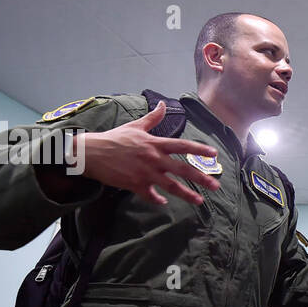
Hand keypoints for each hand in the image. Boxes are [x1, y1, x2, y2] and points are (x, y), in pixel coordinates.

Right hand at [77, 100, 221, 205]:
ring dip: (187, 195)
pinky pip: (151, 195)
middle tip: (215, 185)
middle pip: (182, 169)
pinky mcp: (135, 184)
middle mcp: (153, 159)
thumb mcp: (135, 126)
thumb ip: (153, 118)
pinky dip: (158, 199)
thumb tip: (163, 104)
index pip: (182, 146)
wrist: (92, 153)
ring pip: (171, 186)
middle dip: (200, 178)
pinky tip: (163, 202)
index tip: (214, 154)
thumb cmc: (114, 138)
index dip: (199, 150)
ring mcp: (145, 173)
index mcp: (154, 144)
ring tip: (199, 201)